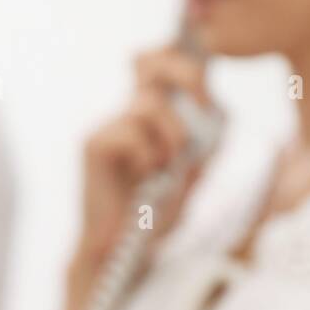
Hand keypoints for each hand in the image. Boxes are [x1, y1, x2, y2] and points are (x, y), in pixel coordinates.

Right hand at [73, 45, 213, 289]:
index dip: (184, 57)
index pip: (160, 61)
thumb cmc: (153, 216)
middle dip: (187, 75)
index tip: (210, 81)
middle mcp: (126, 114)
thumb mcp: (191, 174)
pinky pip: (129, 130)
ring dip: (171, 134)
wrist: (122, 252)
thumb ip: (202, 142)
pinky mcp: (93, 144)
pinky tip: (145, 176)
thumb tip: (215, 107)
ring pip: (147, 103)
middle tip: (206, 102)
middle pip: (152, 61)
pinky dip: (146, 154)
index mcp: (150, 117)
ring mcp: (108, 127)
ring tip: (168, 164)